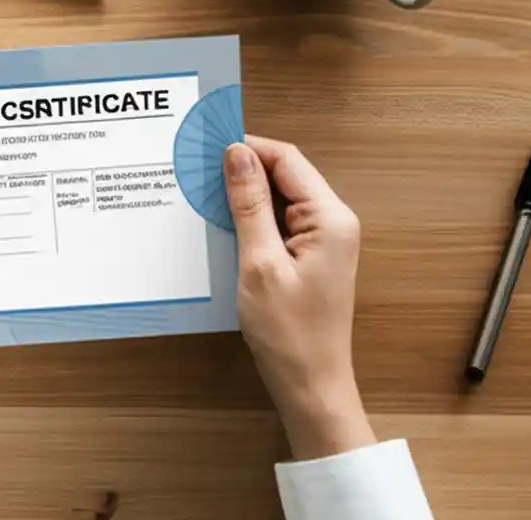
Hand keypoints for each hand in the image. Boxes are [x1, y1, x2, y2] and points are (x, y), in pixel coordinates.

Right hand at [223, 136, 375, 460]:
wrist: (311, 384)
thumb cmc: (288, 332)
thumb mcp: (259, 263)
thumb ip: (249, 204)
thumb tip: (236, 153)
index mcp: (329, 218)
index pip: (287, 159)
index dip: (248, 147)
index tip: (205, 147)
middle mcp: (334, 221)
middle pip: (286, 174)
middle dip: (244, 169)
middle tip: (197, 170)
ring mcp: (325, 239)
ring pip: (281, 197)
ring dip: (245, 194)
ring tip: (204, 195)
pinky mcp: (312, 256)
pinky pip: (281, 221)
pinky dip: (253, 217)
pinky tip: (224, 223)